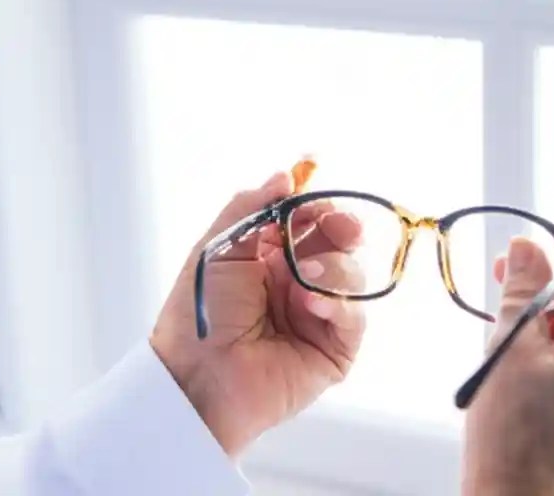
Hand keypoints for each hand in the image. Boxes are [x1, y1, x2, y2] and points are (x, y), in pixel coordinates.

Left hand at [150, 171, 366, 455]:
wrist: (198, 378)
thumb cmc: (199, 315)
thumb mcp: (217, 248)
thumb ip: (250, 206)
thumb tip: (285, 175)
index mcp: (266, 257)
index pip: (304, 219)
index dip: (315, 201)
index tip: (319, 181)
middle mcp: (295, 282)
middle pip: (337, 242)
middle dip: (341, 226)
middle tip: (339, 224)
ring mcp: (316, 315)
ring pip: (351, 274)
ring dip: (334, 267)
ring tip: (306, 279)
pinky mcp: (333, 349)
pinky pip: (355, 317)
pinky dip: (340, 305)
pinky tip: (312, 305)